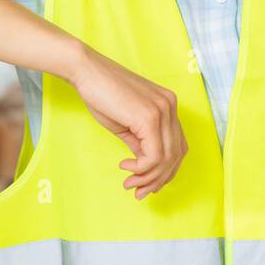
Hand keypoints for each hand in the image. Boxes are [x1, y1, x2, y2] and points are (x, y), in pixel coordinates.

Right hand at [63, 43, 188, 200]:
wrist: (86, 71)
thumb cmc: (101, 94)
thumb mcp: (126, 124)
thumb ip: (140, 143)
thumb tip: (145, 166)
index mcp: (168, 106)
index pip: (178, 146)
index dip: (166, 170)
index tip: (148, 184)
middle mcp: (170, 107)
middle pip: (176, 155)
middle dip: (158, 179)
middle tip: (138, 192)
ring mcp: (163, 111)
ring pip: (166, 158)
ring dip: (148, 178)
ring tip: (130, 184)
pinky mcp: (150, 117)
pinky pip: (154, 155)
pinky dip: (142, 169)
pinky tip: (126, 167)